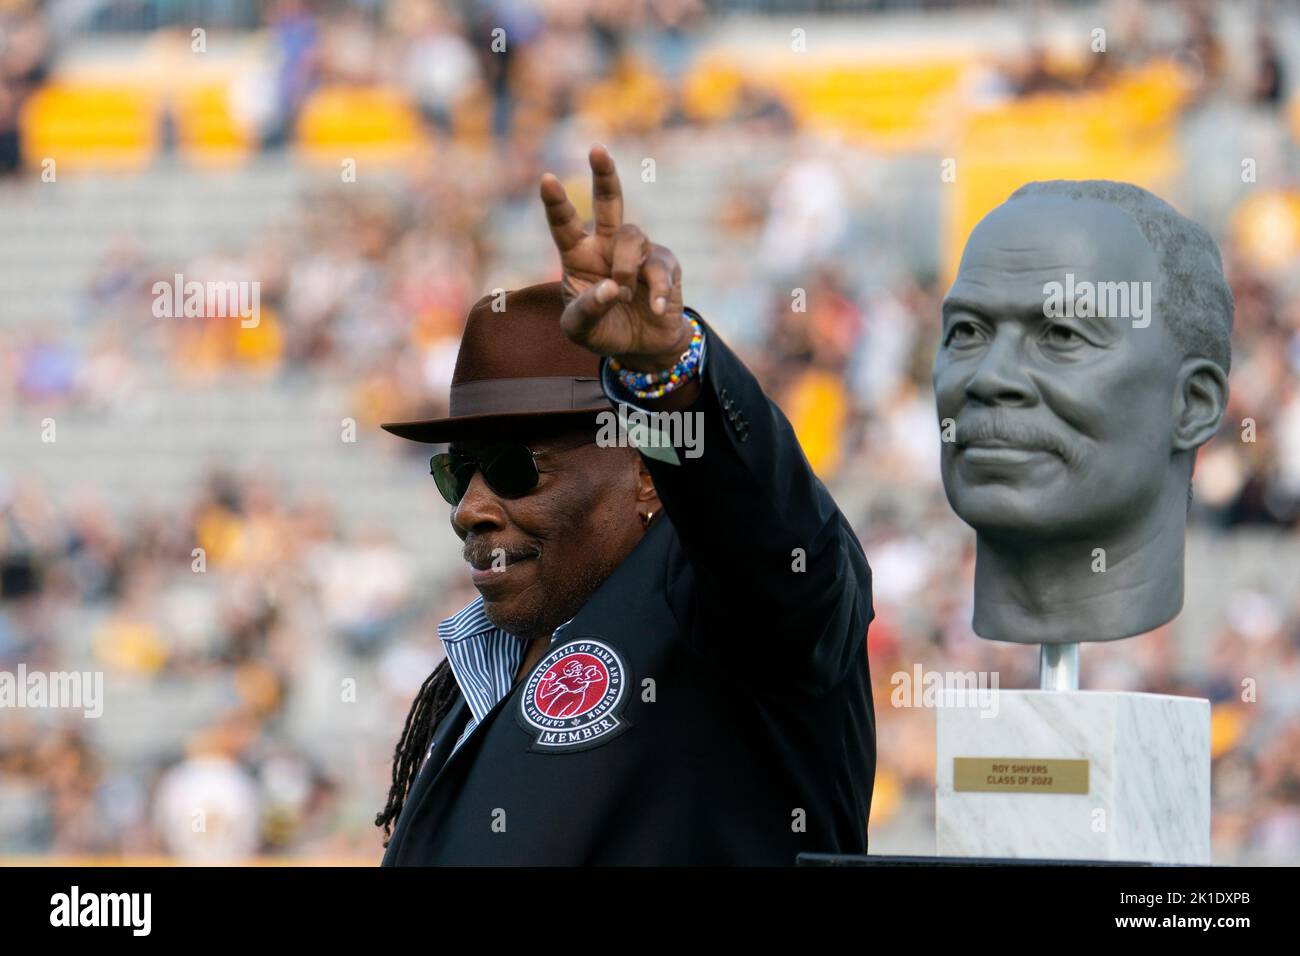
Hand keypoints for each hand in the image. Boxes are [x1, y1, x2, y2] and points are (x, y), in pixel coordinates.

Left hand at [540, 145, 689, 372]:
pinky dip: (655, 291)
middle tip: (597, 150)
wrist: (641, 346)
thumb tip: (610, 288)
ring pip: (633, 237)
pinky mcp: (664, 264)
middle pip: (608, 202)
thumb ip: (586, 311)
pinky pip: (659, 268)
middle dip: (604, 175)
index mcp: (579, 255)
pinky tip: (653, 307)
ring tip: (623, 295)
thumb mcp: (580, 330)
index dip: (556, 203)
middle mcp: (607, 245)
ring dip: (625, 268)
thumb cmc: (603, 330)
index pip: (564, 225)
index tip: (547, 180)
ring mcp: (638, 251)